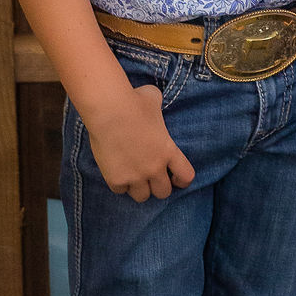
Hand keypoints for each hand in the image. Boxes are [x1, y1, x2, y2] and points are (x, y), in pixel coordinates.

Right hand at [85, 80, 194, 202]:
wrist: (109, 110)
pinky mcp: (116, 179)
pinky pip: (120, 191)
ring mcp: (135, 175)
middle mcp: (155, 167)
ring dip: (139, 188)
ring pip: (142, 197)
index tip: (175, 177)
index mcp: (169, 151)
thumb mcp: (154, 99)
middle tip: (150, 178)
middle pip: (163, 193)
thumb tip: (153, 100)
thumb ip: (158, 105)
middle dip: (158, 186)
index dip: (181, 180)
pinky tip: (116, 171)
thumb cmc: (134, 101)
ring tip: (132, 177)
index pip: (186, 176)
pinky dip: (119, 183)